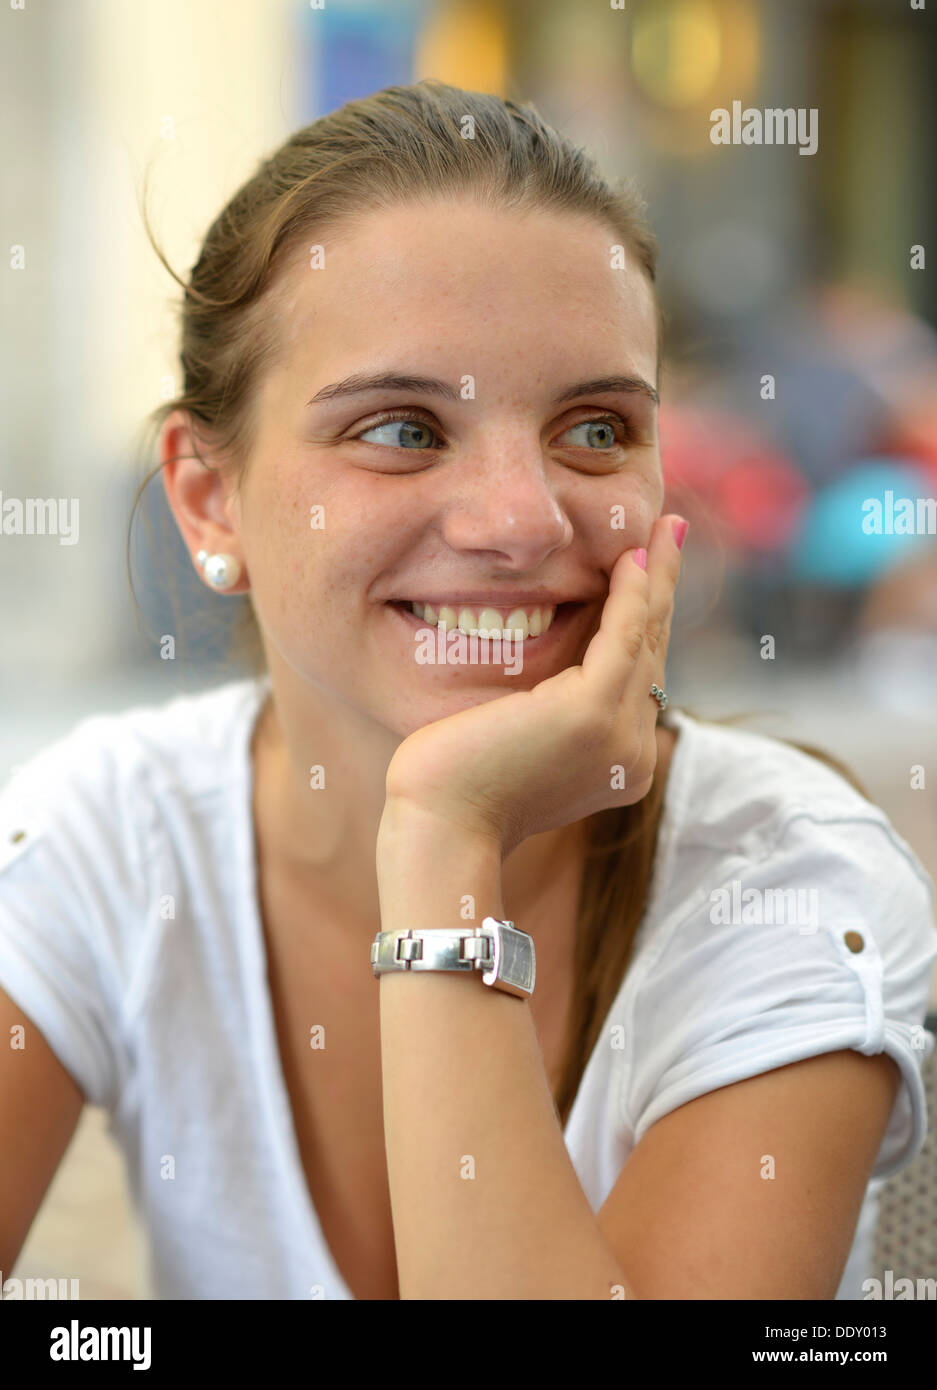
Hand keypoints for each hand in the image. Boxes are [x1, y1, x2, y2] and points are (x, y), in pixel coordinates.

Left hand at [382, 513, 685, 856]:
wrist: (439, 828)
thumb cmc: (455, 792)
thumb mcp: (514, 750)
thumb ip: (543, 719)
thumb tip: (536, 689)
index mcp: (616, 764)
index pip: (637, 678)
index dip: (646, 622)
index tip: (647, 575)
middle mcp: (631, 753)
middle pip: (653, 652)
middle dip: (662, 587)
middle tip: (671, 532)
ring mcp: (618, 736)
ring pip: (646, 638)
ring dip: (658, 575)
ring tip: (667, 527)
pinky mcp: (592, 713)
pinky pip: (624, 635)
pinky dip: (632, 591)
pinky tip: (632, 555)